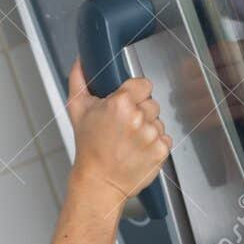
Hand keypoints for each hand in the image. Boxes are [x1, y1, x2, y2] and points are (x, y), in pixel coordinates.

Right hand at [63, 58, 170, 201]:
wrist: (99, 182)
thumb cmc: (88, 148)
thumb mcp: (78, 111)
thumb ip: (79, 80)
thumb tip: (80, 61)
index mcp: (121, 103)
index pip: (144, 84)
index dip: (135, 93)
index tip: (127, 104)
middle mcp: (139, 117)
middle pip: (152, 103)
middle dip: (141, 112)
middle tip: (124, 127)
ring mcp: (152, 134)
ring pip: (159, 121)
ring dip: (148, 129)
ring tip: (130, 141)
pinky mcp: (161, 150)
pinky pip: (165, 139)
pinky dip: (154, 145)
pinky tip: (138, 151)